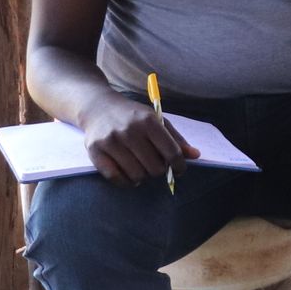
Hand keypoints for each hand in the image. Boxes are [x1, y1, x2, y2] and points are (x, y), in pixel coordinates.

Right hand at [78, 94, 196, 186]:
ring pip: (137, 175)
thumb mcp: (156, 120)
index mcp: (149, 121)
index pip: (172, 152)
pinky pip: (115, 178)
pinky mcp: (95, 151)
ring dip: (142, 177)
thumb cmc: (132, 116)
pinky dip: (125, 182)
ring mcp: (111, 141)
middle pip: (155, 168)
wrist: (98, 107)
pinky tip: (128, 174)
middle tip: (156, 166)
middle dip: (160, 171)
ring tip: (141, 168)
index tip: (179, 170)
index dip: (180, 166)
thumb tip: (196, 155)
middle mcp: (130, 131)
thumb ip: (176, 139)